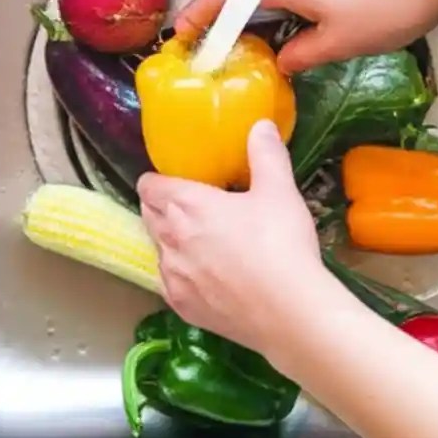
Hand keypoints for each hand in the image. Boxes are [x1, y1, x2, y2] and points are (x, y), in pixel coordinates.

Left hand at [136, 120, 336, 353]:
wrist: (289, 311)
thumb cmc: (280, 244)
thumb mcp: (279, 191)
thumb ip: (266, 154)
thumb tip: (260, 125)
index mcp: (184, 205)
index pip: (149, 186)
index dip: (157, 181)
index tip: (173, 181)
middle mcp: (168, 238)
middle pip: (148, 215)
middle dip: (160, 208)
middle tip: (187, 207)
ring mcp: (171, 276)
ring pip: (157, 250)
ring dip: (170, 242)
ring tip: (198, 242)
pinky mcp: (181, 306)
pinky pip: (169, 283)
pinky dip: (180, 275)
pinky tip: (204, 276)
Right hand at [173, 0, 437, 73]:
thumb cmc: (391, 0)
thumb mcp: (343, 42)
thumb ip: (303, 54)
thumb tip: (281, 60)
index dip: (197, 15)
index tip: (180, 34)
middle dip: (221, 13)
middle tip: (211, 42)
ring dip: (254, 5)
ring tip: (253, 36)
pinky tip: (299, 17)